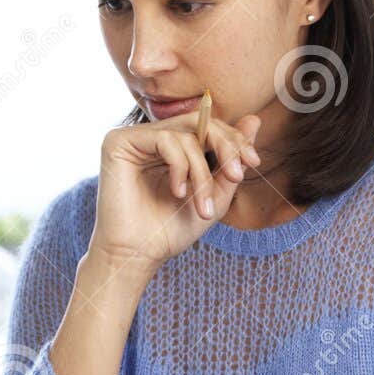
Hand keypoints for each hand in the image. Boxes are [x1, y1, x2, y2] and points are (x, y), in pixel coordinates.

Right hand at [88, 110, 261, 272]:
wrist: (139, 254)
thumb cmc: (171, 229)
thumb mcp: (214, 194)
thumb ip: (231, 159)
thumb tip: (254, 119)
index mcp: (172, 146)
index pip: (208, 125)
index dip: (234, 139)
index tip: (253, 162)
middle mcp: (152, 136)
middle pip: (200, 120)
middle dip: (226, 146)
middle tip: (235, 176)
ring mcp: (135, 137)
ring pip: (185, 135)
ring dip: (202, 173)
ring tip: (203, 207)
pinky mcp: (118, 141)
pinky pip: (165, 140)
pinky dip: (180, 167)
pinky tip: (178, 192)